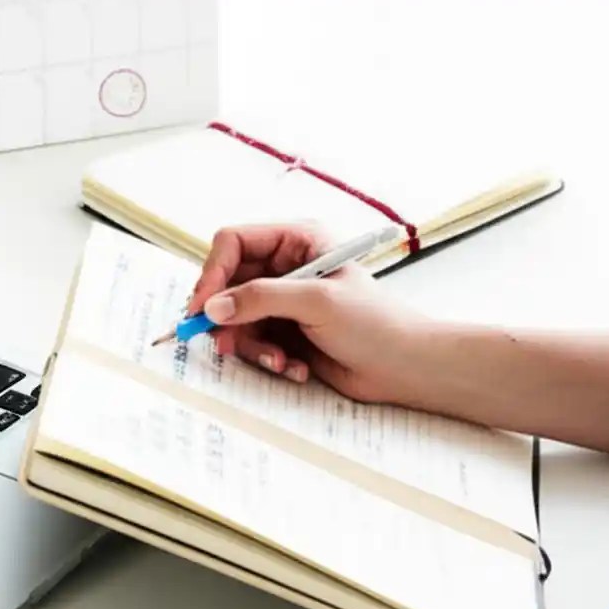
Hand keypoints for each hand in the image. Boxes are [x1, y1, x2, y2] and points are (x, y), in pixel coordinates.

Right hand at [187, 224, 424, 403]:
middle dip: (228, 317)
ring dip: (251, 344)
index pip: (233, 243)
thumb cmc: (375, 324)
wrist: (405, 367)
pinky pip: (252, 341)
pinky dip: (266, 357)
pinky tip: (293, 367)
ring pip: (236, 318)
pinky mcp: (283, 331)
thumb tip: (212, 307)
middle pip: (227, 283)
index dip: (213, 273)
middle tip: (225, 343)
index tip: (202, 307)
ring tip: (278, 360)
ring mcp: (283, 300)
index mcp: (296, 241)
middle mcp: (285, 266)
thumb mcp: (317, 302)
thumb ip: (261, 299)